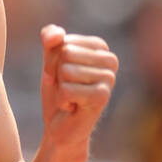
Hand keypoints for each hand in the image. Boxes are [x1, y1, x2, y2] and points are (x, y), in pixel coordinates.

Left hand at [40, 25, 118, 154]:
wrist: (60, 126)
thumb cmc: (57, 91)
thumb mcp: (50, 61)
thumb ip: (51, 40)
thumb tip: (57, 34)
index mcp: (100, 46)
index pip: (63, 40)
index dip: (53, 59)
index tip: (61, 74)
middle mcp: (110, 60)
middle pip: (65, 53)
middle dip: (55, 73)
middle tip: (65, 87)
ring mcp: (109, 78)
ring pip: (66, 71)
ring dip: (60, 88)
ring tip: (70, 97)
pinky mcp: (103, 96)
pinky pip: (67, 90)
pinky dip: (62, 100)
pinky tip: (72, 107)